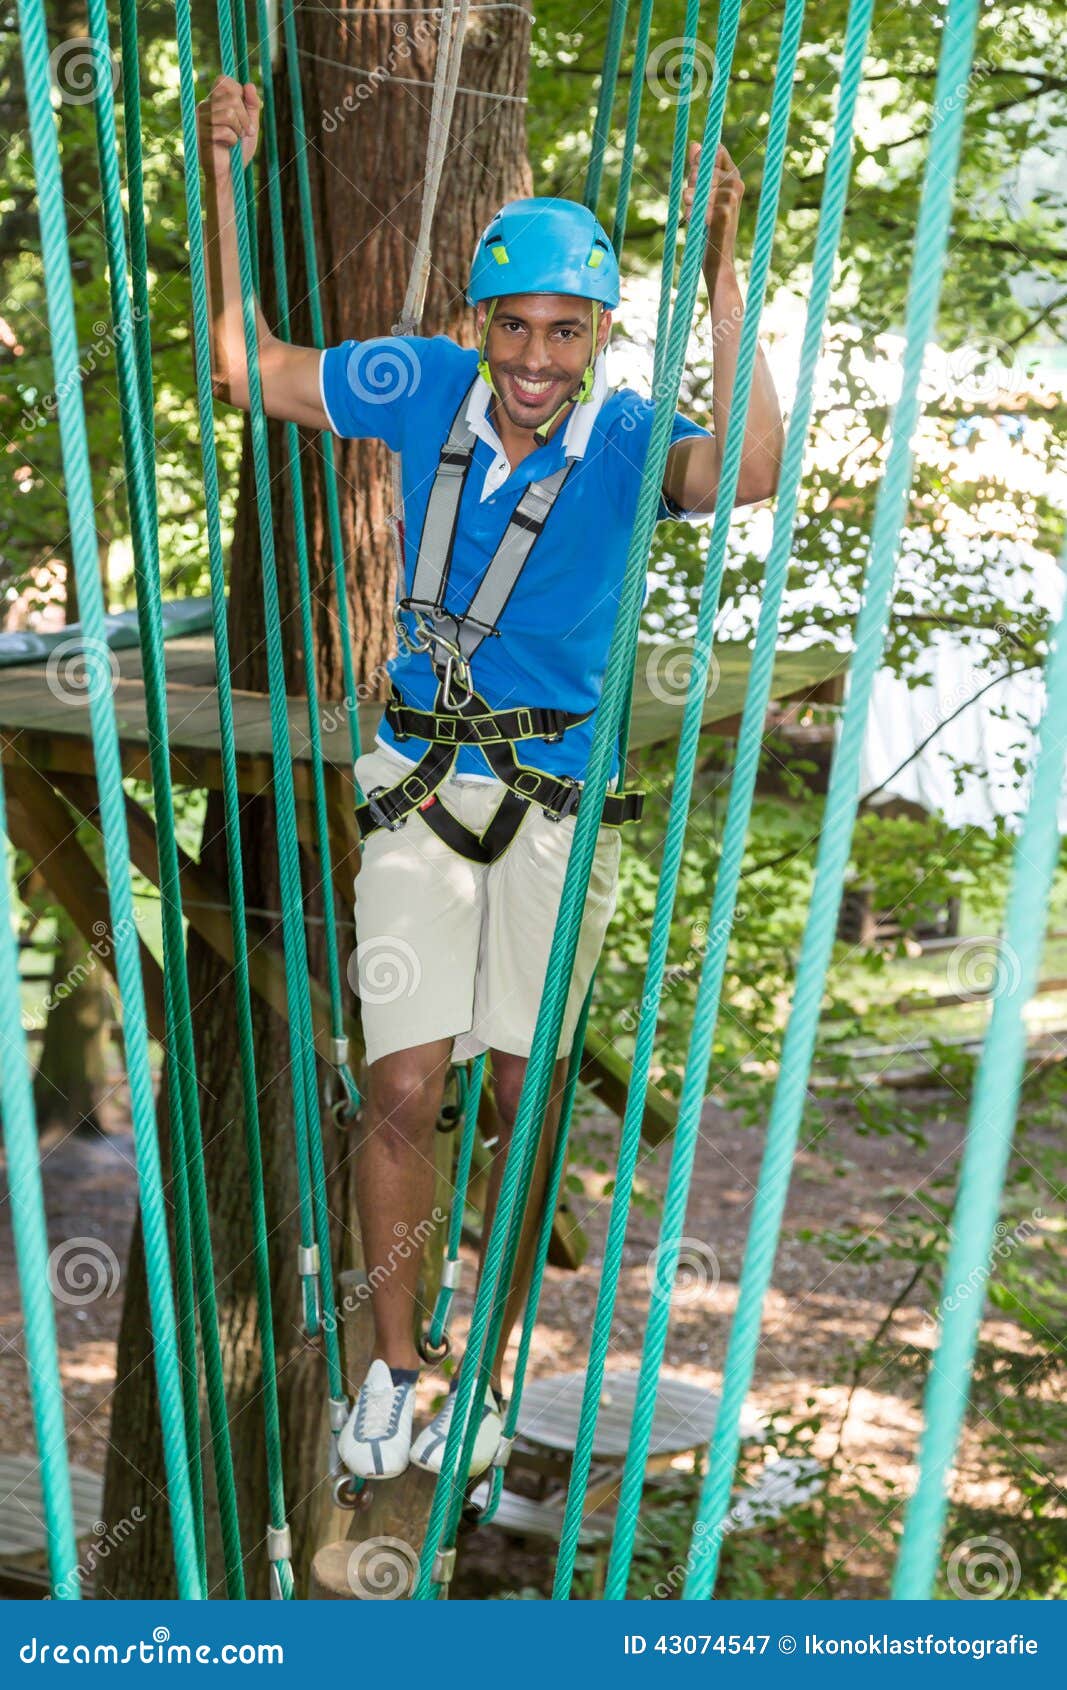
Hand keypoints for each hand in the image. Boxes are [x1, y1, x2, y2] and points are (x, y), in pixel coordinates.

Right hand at [197, 75, 259, 174]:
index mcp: (213, 101)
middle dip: (245, 117)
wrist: (230, 174)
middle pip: (232, 97)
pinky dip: (232, 140)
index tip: (245, 113)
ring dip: (239, 129)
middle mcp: (204, 106)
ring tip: (235, 139)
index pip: (224, 81)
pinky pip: (225, 130)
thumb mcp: (250, 125)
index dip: (240, 94)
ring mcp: (200, 120)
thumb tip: (249, 84)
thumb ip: (252, 105)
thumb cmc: (239, 150)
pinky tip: (226, 146)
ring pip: (229, 112)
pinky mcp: (202, 135)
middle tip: (244, 132)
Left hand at [682, 141, 743, 271]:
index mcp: (733, 176)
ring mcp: (732, 202)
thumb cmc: (709, 225)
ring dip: (691, 199)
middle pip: (707, 169)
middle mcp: (736, 186)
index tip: (693, 171)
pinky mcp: (725, 219)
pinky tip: (691, 219)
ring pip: (705, 187)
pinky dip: (695, 213)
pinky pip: (706, 207)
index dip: (702, 159)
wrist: (717, 259)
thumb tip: (695, 144)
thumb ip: (699, 169)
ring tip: (687, 213)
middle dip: (694, 180)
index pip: (717, 152)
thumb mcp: (703, 194)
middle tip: (688, 196)